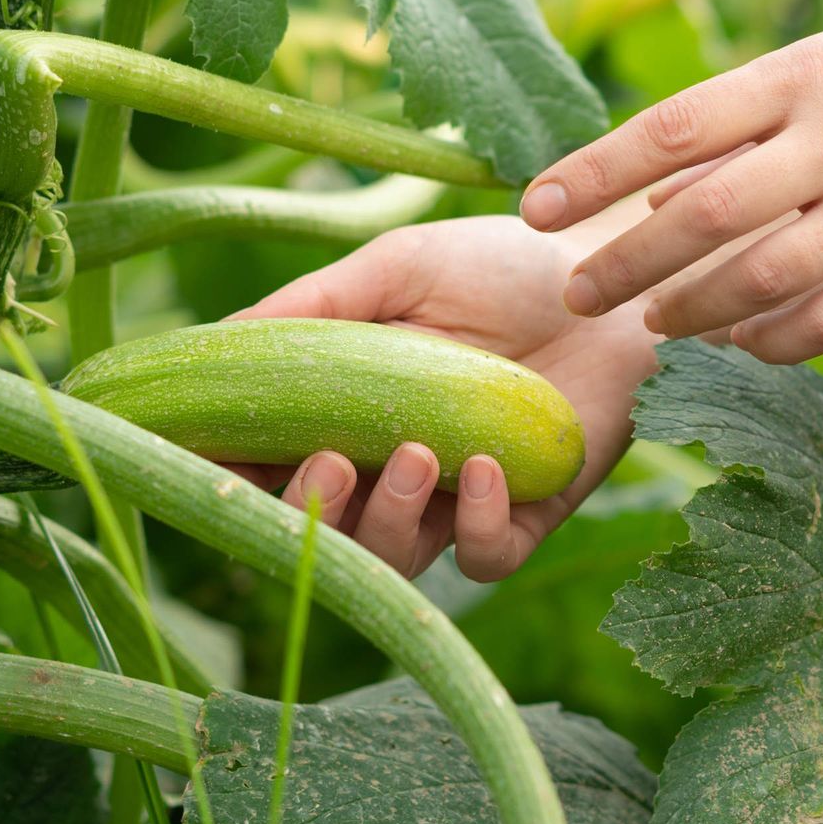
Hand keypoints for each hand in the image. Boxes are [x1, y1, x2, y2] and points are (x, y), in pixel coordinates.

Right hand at [228, 215, 659, 580]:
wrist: (615, 270)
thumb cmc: (500, 263)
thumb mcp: (398, 268)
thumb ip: (313, 306)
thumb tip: (218, 339)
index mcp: (348, 410)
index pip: (269, 462)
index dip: (233, 471)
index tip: (208, 451)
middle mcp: (392, 463)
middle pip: (323, 529)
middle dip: (309, 512)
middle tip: (324, 460)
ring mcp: (457, 496)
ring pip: (395, 560)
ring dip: (386, 522)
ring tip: (413, 455)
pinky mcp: (528, 513)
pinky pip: (484, 557)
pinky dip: (475, 526)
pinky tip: (482, 470)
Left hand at [520, 0, 822, 362]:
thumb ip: (738, 129)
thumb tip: (648, 198)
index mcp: (802, 76)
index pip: (673, 128)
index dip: (594, 171)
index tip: (532, 208)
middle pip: (706, 215)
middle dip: (625, 263)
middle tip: (575, 293)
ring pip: (766, 278)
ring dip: (694, 311)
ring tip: (654, 325)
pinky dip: (776, 341)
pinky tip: (741, 347)